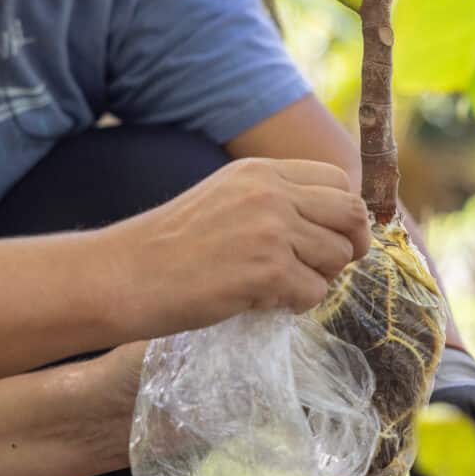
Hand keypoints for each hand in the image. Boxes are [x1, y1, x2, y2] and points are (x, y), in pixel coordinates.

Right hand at [107, 158, 370, 336]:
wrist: (123, 275)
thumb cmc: (167, 248)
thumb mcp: (223, 199)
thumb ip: (272, 202)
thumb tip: (329, 228)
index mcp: (260, 171)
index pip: (337, 180)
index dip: (343, 214)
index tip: (332, 238)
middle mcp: (270, 192)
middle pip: (351, 214)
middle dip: (349, 245)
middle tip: (325, 268)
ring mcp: (271, 230)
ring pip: (337, 257)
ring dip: (317, 279)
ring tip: (279, 287)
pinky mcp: (267, 270)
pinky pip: (314, 292)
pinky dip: (295, 304)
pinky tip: (262, 302)